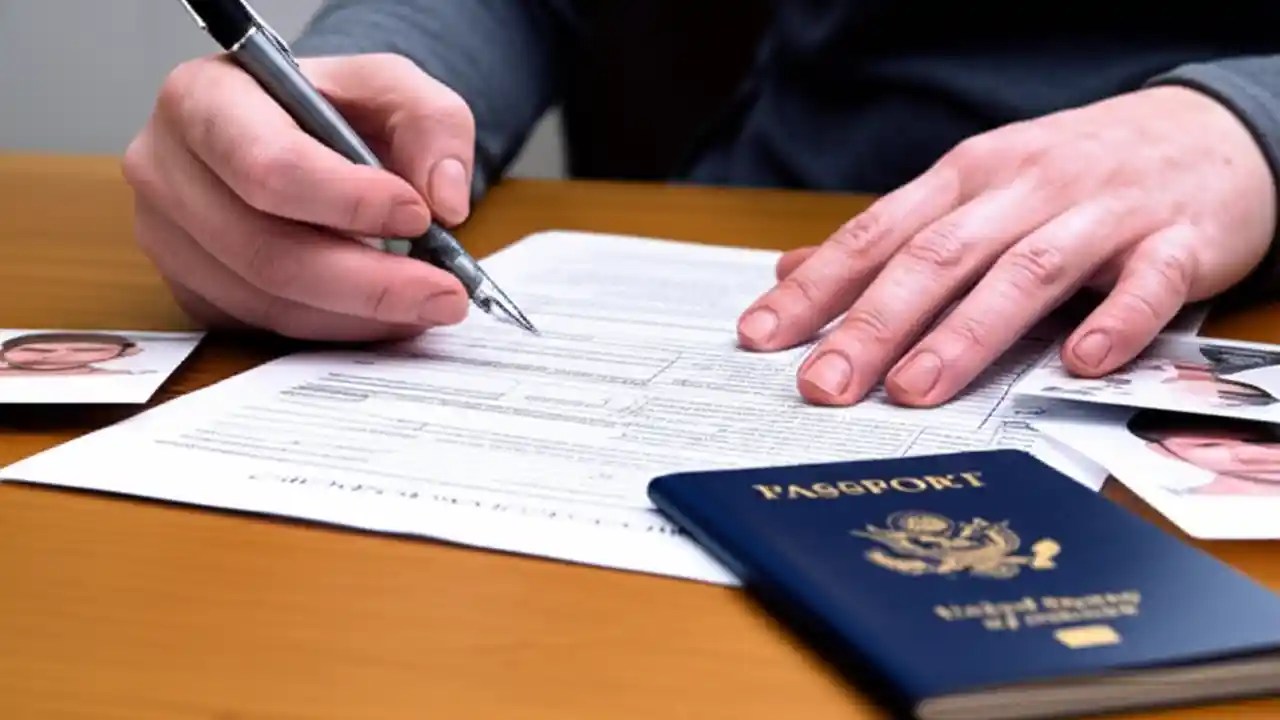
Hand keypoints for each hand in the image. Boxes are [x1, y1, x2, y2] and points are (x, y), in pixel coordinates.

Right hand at [123, 53, 475, 340]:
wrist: (299, 135)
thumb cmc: (333, 108)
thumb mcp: (393, 87)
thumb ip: (432, 122)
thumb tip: (444, 198)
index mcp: (203, 99)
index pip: (269, 166)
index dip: (348, 201)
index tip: (419, 215)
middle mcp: (165, 170)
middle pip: (266, 251)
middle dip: (370, 282)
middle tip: (446, 293)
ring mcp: (169, 239)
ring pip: (270, 301)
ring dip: (361, 314)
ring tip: (427, 300)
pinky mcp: (191, 290)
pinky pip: (267, 327)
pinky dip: (338, 328)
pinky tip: (385, 313)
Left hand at [738, 86, 1277, 406]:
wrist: (1209, 130)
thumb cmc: (1074, 172)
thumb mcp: (977, 190)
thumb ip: (894, 237)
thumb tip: (793, 268)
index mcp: (967, 179)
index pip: (877, 235)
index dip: (816, 287)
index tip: (760, 336)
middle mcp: (1023, 190)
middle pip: (937, 257)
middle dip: (874, 324)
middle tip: (824, 385)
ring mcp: (1100, 212)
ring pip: (1025, 271)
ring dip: (966, 332)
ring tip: (914, 387)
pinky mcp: (1176, 239)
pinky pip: (1147, 282)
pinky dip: (1116, 321)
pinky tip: (1080, 363)